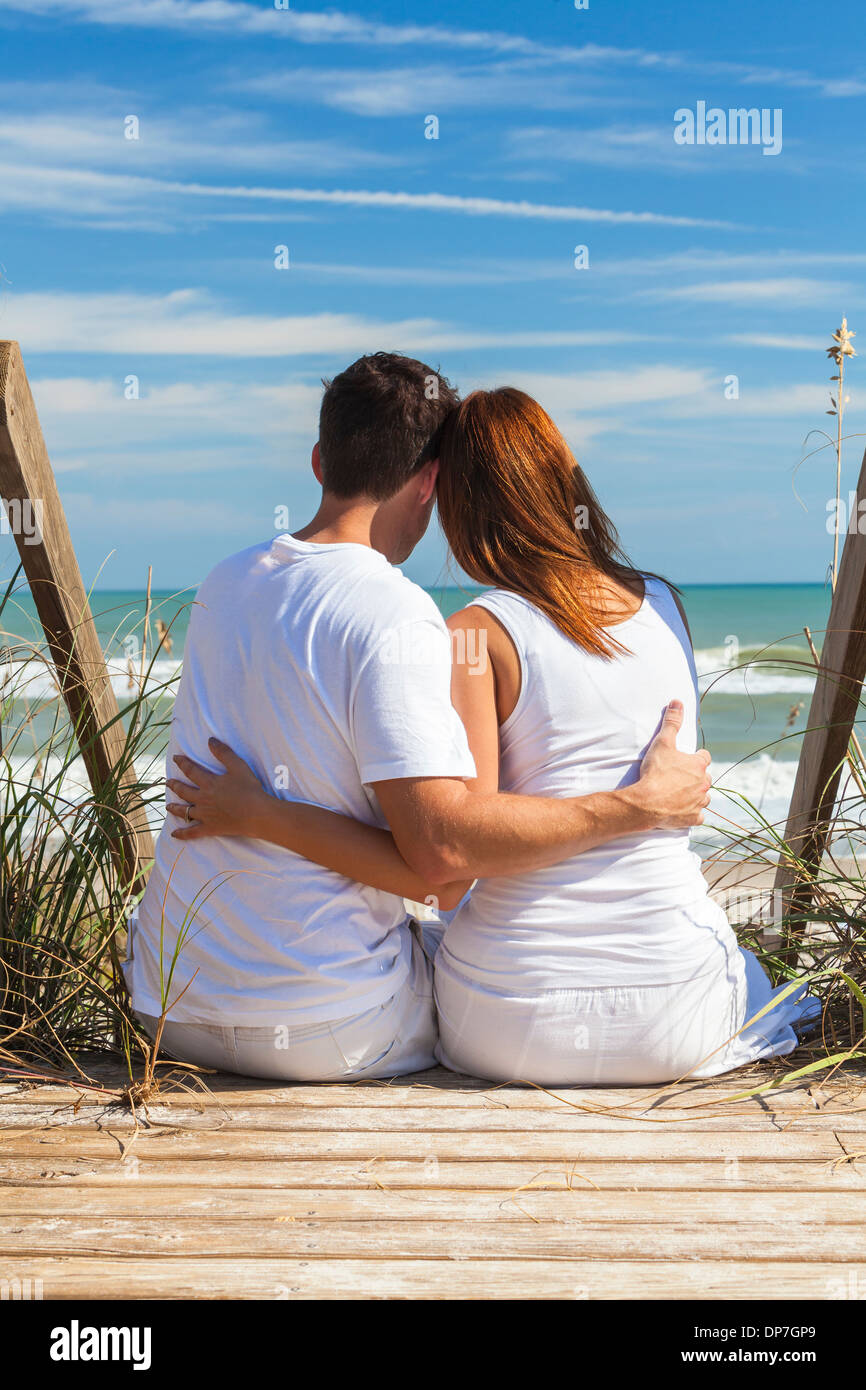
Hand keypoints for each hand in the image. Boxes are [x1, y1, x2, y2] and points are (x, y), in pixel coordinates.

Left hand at [167, 739, 269, 839]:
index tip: (176, 758)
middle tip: (168, 782)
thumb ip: (223, 753)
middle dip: (174, 786)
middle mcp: (203, 799)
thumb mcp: (238, 766)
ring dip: (175, 808)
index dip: (182, 763)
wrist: (256, 813)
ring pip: (185, 812)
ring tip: (168, 806)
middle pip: (184, 791)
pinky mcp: (210, 828)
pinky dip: (182, 834)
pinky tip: (174, 834)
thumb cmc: (249, 789)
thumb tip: (210, 740)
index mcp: (209, 783)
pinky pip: (193, 832)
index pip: (191, 771)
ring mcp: (205, 815)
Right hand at [632, 700, 711, 829]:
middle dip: (696, 777)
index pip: (704, 757)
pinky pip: (699, 816)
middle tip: (679, 778)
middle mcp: (703, 783)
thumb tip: (678, 702)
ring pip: (704, 797)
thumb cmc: (656, 772)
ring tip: (681, 794)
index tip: (685, 760)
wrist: (647, 802)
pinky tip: (682, 811)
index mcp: (698, 765)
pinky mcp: (693, 818)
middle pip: (705, 778)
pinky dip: (692, 813)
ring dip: (696, 795)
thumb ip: (672, 722)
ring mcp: (699, 802)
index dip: (695, 757)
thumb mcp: (662, 742)